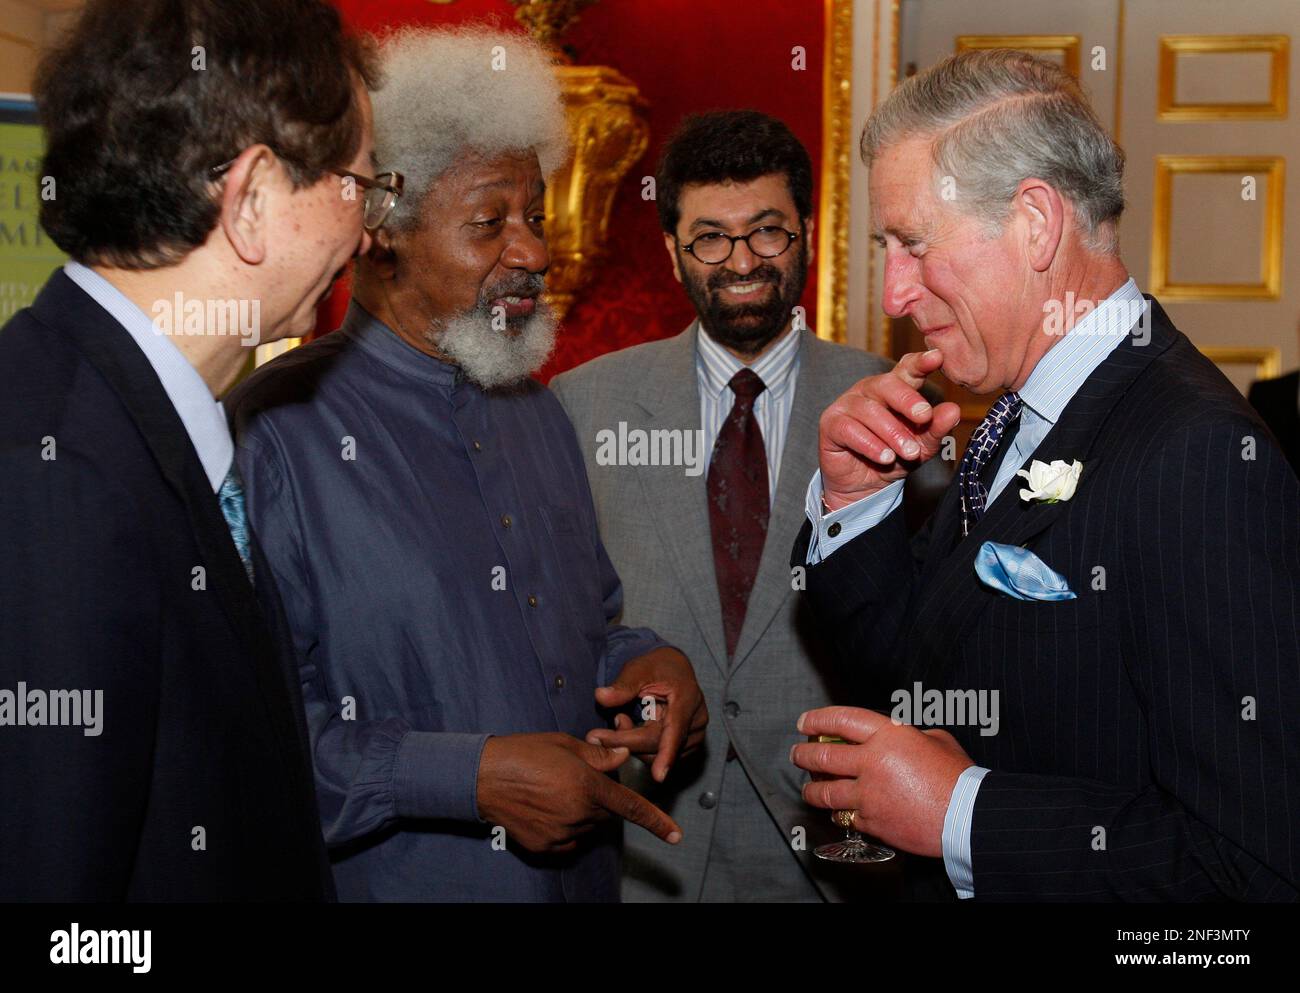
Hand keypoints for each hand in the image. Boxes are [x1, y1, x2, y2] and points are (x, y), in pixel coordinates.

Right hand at [476, 732, 681, 853]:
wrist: (481, 777)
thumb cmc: (522, 753)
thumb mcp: (563, 744)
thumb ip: (598, 755)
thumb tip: (621, 758)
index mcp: (586, 785)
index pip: (630, 807)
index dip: (657, 822)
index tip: (676, 835)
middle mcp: (577, 812)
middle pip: (608, 812)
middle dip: (603, 796)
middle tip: (580, 776)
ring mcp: (561, 832)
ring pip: (589, 825)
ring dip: (585, 810)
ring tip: (557, 788)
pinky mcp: (545, 845)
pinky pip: (570, 839)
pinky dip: (568, 825)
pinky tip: (548, 806)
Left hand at [585, 647, 707, 782]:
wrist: (673, 670)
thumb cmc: (656, 668)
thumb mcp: (638, 668)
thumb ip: (622, 685)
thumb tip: (601, 696)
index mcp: (688, 698)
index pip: (676, 730)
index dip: (666, 753)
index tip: (658, 776)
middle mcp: (696, 720)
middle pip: (659, 744)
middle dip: (625, 742)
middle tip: (595, 736)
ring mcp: (694, 735)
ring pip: (657, 754)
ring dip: (632, 744)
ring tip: (619, 719)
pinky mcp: (687, 746)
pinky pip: (659, 755)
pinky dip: (640, 747)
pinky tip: (631, 728)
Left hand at [790, 706, 973, 856]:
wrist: (967, 816)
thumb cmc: (958, 778)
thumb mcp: (937, 740)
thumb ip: (911, 735)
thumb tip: (899, 738)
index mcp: (889, 736)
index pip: (841, 720)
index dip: (818, 719)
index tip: (804, 723)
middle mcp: (872, 762)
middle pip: (823, 756)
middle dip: (803, 754)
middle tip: (797, 754)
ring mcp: (869, 793)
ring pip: (825, 790)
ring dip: (811, 788)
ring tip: (807, 787)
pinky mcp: (872, 821)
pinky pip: (845, 816)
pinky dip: (839, 812)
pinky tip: (837, 810)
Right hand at [819, 349, 961, 510]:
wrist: (863, 486)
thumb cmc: (893, 458)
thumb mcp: (920, 447)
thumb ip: (935, 429)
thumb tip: (953, 410)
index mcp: (894, 389)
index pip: (907, 369)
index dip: (920, 362)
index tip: (937, 358)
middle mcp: (870, 391)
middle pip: (887, 385)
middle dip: (908, 400)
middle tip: (925, 417)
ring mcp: (847, 405)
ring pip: (870, 411)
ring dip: (893, 433)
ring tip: (910, 453)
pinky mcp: (831, 424)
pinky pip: (850, 429)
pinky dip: (871, 445)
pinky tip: (886, 457)